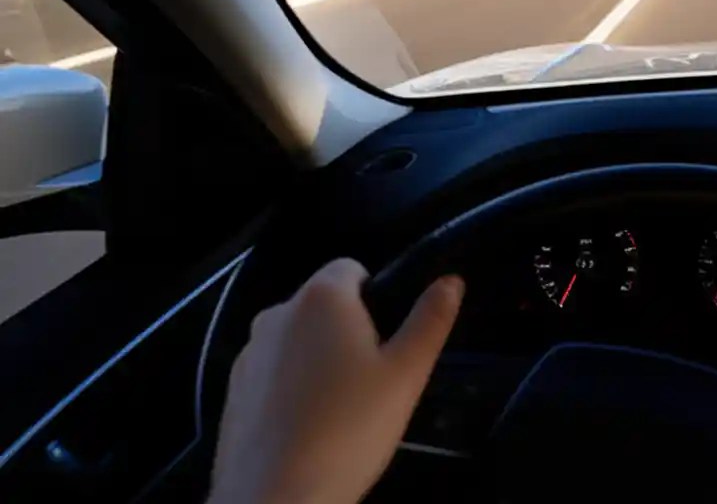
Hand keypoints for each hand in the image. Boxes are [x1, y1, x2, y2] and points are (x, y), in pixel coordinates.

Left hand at [208, 259, 464, 503]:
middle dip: (348, 331)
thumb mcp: (406, 375)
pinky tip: (308, 431)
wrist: (277, 497)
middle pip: (323, 306)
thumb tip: (451, 281)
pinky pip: (273, 375)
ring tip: (341, 413)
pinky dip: (291, 390)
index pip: (351, 268)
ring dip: (318, 361)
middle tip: (373, 382)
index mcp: (322, 298)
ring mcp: (248, 354)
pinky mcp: (232, 392)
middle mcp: (276, 313)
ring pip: (296, 342)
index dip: (376, 296)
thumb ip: (430, 321)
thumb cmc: (351, 427)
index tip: (388, 342)